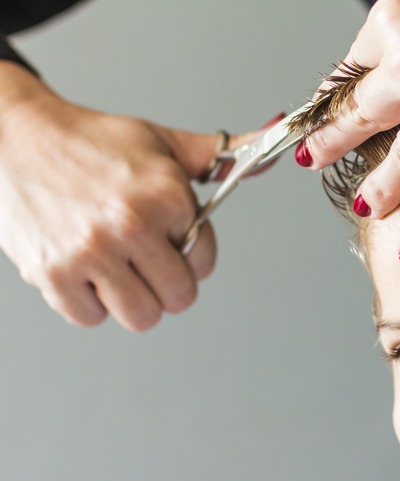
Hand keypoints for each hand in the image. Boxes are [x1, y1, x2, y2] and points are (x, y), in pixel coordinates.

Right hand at [0, 62, 262, 330]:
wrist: (10, 137)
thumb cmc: (91, 142)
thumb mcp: (162, 143)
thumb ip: (218, 159)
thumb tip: (267, 158)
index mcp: (164, 196)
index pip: (205, 260)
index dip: (190, 250)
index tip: (168, 234)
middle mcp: (129, 226)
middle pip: (180, 298)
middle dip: (168, 282)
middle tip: (145, 257)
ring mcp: (89, 253)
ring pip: (141, 317)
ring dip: (132, 299)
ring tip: (117, 266)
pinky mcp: (51, 274)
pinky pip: (90, 318)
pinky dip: (90, 303)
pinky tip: (85, 270)